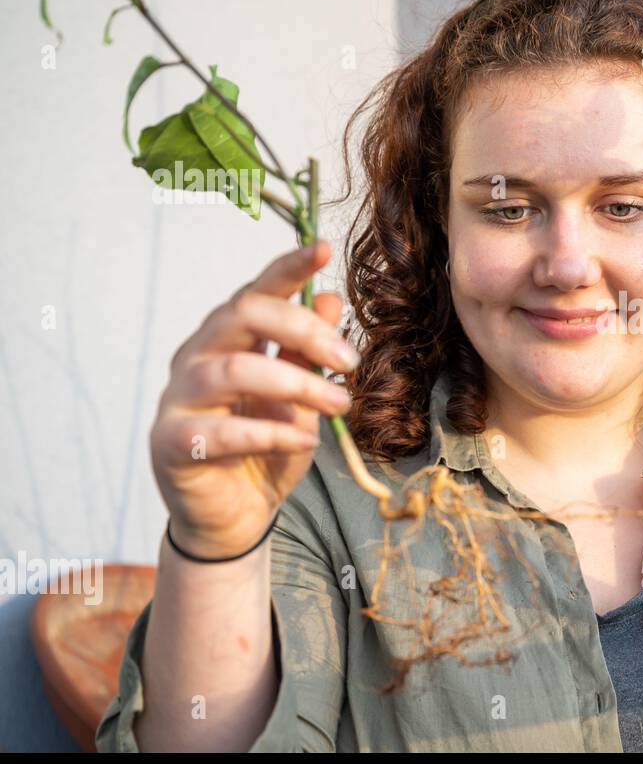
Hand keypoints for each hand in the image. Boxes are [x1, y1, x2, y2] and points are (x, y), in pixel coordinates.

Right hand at [150, 241, 357, 558]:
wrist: (233, 516)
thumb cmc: (266, 448)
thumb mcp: (300, 396)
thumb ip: (308, 352)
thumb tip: (330, 298)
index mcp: (227, 338)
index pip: (256, 292)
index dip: (287, 268)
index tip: (324, 247)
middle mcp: (196, 357)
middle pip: (243, 315)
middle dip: (305, 331)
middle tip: (349, 363)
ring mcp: (179, 399)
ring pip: (236, 369)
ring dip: (299, 384)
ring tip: (339, 405)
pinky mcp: (172, 444)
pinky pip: (225, 429)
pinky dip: (274, 431)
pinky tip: (305, 438)